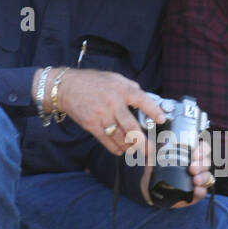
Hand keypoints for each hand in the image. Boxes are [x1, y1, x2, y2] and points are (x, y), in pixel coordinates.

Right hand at [46, 68, 164, 156]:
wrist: (66, 88)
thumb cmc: (92, 82)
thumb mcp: (114, 78)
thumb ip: (130, 88)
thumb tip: (145, 98)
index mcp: (121, 89)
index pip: (141, 100)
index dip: (153, 110)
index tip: (161, 119)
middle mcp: (113, 103)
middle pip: (131, 126)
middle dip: (143, 141)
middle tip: (150, 149)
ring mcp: (101, 115)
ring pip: (120, 137)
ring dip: (130, 147)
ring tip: (136, 150)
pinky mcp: (91, 125)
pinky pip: (106, 141)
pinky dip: (115, 148)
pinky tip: (121, 150)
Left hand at [140, 133, 213, 208]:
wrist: (149, 189)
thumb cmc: (154, 170)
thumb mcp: (153, 158)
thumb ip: (152, 149)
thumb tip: (150, 144)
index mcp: (190, 154)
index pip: (203, 148)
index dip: (203, 150)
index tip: (195, 155)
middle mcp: (196, 166)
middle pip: (207, 162)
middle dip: (201, 165)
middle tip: (192, 169)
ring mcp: (197, 180)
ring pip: (207, 176)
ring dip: (203, 177)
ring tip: (194, 180)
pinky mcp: (195, 193)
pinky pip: (203, 191)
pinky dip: (201, 191)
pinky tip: (196, 190)